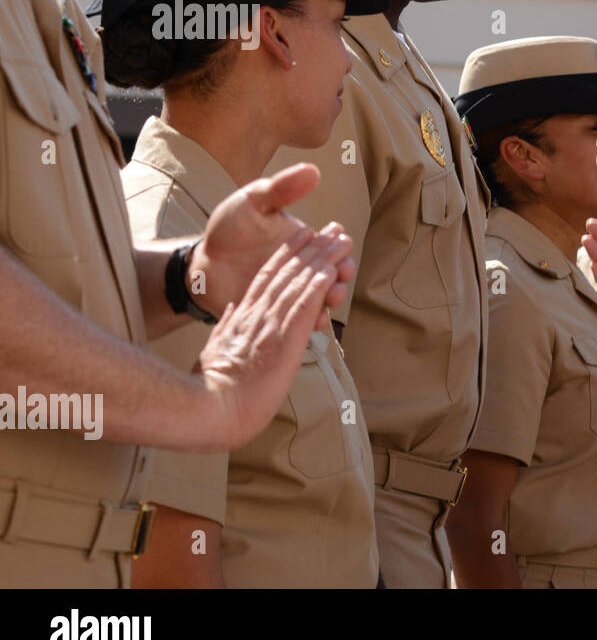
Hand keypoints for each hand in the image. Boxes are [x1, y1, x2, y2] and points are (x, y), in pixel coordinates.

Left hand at [189, 164, 354, 326]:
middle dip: (342, 274)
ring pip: (322, 298)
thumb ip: (281, 189)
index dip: (341, 247)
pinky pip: (299, 320)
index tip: (342, 243)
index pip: (333, 246)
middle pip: (334, 274)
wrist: (203, 263)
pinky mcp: (278, 311)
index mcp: (303, 244)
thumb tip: (313, 170)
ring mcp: (291, 292)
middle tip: (341, 272)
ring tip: (332, 296)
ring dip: (331, 297)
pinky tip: (313, 317)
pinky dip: (310, 320)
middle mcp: (302, 269)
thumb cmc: (229, 228)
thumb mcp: (253, 203)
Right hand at [192, 229, 346, 450]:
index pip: (267, 277)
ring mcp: (271, 325)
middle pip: (289, 273)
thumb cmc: (210, 388)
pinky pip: (304, 306)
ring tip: (343, 240)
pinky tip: (334, 270)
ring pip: (301, 284)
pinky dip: (319, 285)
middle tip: (334, 229)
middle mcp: (258, 315)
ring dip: (325, 260)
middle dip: (314, 248)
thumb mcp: (214, 348)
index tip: (303, 235)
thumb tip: (233, 310)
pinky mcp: (284, 340)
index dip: (288, 254)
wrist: (212, 410)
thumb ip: (225, 326)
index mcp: (242, 317)